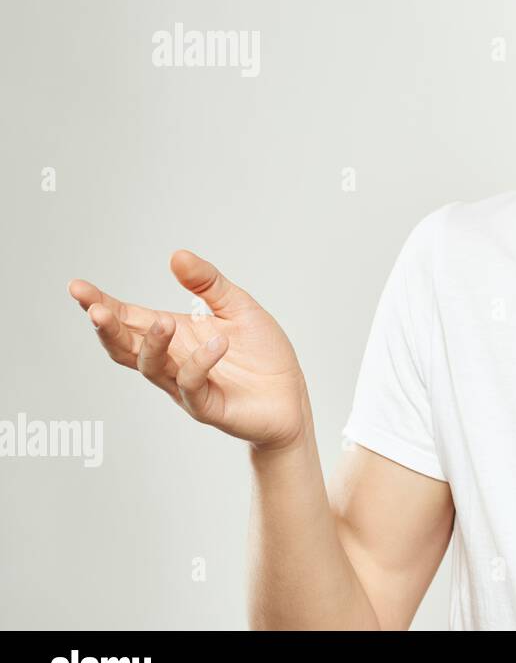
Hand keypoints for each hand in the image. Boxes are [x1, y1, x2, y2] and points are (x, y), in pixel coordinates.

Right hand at [67, 251, 309, 451]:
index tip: (76, 287)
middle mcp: (172, 361)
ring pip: (151, 368)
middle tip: (95, 309)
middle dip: (107, 328)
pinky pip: (192, 386)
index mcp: (175, 335)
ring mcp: (186, 386)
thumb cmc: (262, 354)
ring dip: (152, 343)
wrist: (291, 399)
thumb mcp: (238, 307)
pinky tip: (218, 343)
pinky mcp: (207, 407)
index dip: (102, 303)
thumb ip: (208, 283)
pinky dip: (200, 363)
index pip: (129, 318)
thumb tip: (176, 255)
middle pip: (125, 346)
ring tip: (164, 321)